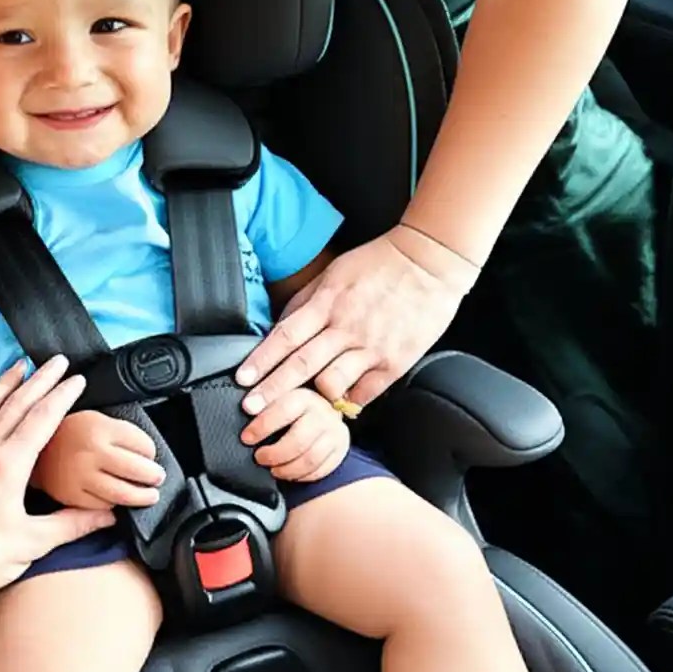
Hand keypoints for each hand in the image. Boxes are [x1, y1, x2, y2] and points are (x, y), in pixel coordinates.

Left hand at [0, 356, 117, 606]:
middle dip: (39, 380)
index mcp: (10, 465)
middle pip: (16, 404)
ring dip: (3, 385)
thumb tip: (106, 517)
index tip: (77, 379)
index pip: (42, 419)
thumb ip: (71, 525)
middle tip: (56, 361)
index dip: (62, 396)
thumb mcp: (31, 544)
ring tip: (16, 367)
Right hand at [33, 411, 165, 510]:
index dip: (150, 451)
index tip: (150, 454)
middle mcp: (91, 452)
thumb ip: (121, 432)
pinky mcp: (71, 495)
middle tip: (157, 478)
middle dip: (153, 476)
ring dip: (141, 496)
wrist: (31, 449)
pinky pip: (102, 507)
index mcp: (99, 428)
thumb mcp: (95, 419)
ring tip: (149, 495)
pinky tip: (117, 500)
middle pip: (137, 470)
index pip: (142, 444)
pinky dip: (114, 506)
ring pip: (123, 493)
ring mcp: (81, 476)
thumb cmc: (69, 433)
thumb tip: (149, 453)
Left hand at [236, 224, 477, 410]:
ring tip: (297, 410)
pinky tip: (336, 404)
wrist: (430, 261)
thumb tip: (279, 327)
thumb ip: (306, 302)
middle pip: (301, 365)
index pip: (285, 337)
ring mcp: (371, 346)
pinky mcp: (394, 362)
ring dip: (311, 400)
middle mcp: (346, 327)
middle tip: (252, 408)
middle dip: (272, 390)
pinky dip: (347, 401)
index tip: (243, 379)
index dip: (261, 361)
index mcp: (327, 303)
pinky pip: (364, 393)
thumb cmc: (379, 264)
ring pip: (331, 384)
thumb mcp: (334, 273)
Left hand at [240, 387, 348, 481]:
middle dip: (274, 454)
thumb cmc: (291, 408)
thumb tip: (242, 412)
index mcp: (303, 395)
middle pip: (299, 441)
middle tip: (259, 457)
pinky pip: (320, 470)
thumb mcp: (278, 397)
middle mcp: (322, 411)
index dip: (262, 426)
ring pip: (310, 459)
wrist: (320, 412)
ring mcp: (334, 431)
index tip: (247, 438)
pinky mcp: (340, 448)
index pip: (283, 410)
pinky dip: (301, 476)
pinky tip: (289, 472)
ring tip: (273, 468)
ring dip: (287, 469)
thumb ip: (264, 404)